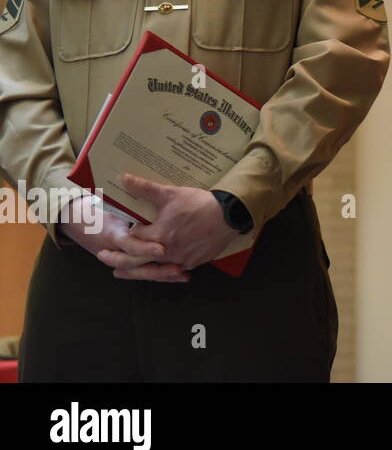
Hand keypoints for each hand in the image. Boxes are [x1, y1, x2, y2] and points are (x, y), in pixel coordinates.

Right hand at [58, 195, 189, 283]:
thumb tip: (127, 177)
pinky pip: (150, 273)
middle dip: (158, 270)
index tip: (162, 249)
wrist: (79, 222)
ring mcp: (126, 260)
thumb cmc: (100, 209)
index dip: (145, 249)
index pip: (130, 246)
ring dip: (164, 275)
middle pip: (139, 266)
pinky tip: (183, 276)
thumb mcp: (111, 203)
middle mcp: (120, 252)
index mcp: (115, 236)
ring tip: (184, 273)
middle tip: (178, 267)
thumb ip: (126, 196)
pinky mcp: (134, 264)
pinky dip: (165, 275)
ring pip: (145, 273)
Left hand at [105, 174, 238, 271]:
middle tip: (103, 257)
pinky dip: (164, 269)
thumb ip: (144, 188)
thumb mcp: (170, 193)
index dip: (131, 230)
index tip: (130, 225)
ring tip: (123, 271)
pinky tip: (161, 266)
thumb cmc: (199, 204)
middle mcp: (166, 252)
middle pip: (135, 261)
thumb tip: (123, 178)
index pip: (133, 237)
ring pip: (154, 269)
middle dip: (118, 259)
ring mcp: (181, 260)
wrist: (230, 215)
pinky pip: (174, 269)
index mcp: (157, 236)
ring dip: (137, 270)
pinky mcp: (194, 263)